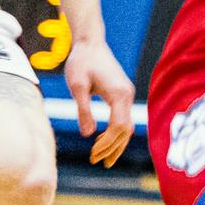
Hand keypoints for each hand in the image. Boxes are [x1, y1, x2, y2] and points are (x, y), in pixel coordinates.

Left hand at [65, 37, 135, 167]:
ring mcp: (127, 94)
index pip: (118, 128)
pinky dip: (116, 132)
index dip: (107, 144)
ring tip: (103, 158)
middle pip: (126, 130)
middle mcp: (127, 95)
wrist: (90, 42)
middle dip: (113, 148)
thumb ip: (83, 110)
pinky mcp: (122, 93)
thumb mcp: (77, 86)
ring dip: (116, 143)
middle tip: (97, 162)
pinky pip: (123, 118)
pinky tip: (104, 140)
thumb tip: (88, 135)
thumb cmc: (81, 62)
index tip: (93, 154)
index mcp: (119, 94)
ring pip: (127, 126)